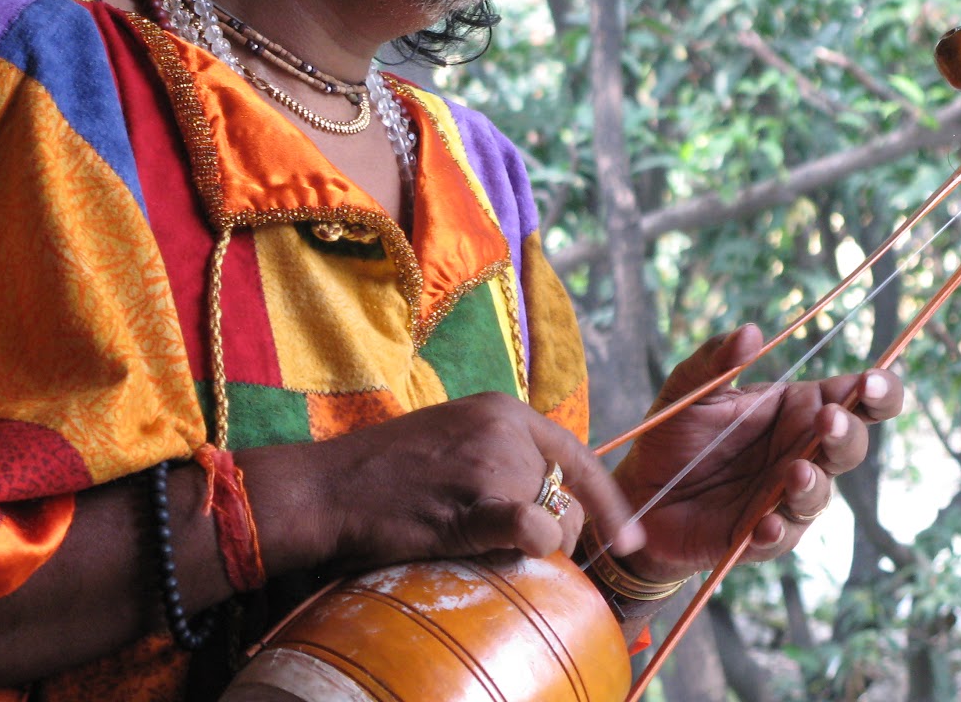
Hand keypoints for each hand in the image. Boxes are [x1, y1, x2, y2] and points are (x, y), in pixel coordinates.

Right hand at [278, 392, 642, 573]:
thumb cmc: (388, 473)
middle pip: (570, 497)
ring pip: (557, 524)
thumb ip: (506, 456)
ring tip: (482, 545)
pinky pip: (534, 531)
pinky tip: (502, 548)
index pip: (579, 456)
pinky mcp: (472, 503)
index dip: (611, 503)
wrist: (329, 488)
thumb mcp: (456, 440)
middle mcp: (505, 429)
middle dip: (559, 536)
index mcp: (503, 409)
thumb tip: (553, 499)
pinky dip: (533, 546)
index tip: (632, 540)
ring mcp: (490, 463)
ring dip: (535, 550)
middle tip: (514, 549)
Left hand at [614, 325, 903, 581]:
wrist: (640, 492)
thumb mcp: (688, 389)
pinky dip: (776, 531)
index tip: (873, 383)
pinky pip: (779, 537)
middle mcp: (802, 453)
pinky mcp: (761, 536)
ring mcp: (785, 496)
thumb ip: (716, 361)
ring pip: (818, 493)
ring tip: (795, 471)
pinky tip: (766, 524)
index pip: (854, 398)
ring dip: (812, 484)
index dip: (879, 390)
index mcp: (796, 410)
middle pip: (849, 445)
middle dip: (846, 434)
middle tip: (829, 421)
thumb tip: (751, 333)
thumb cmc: (675, 433)